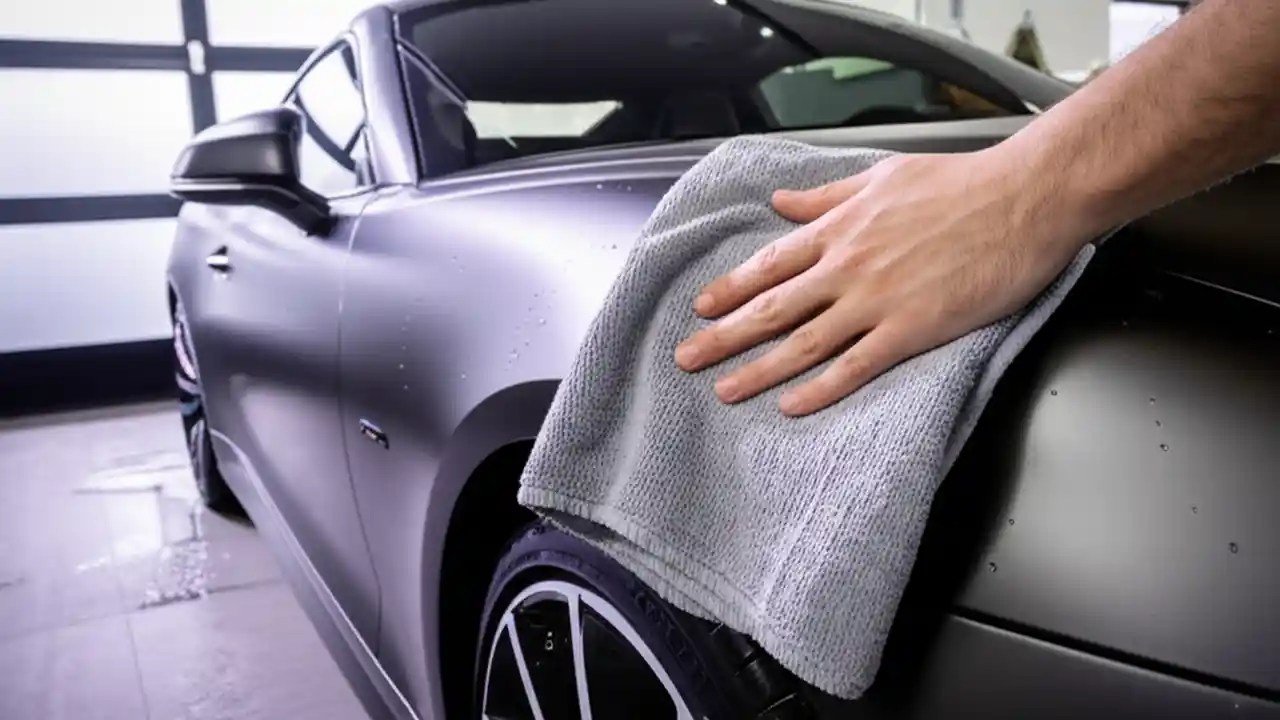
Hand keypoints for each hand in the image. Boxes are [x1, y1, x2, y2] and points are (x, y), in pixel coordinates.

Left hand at [673, 148, 1090, 415]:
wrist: (1025, 196)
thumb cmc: (961, 182)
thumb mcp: (882, 176)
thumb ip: (827, 195)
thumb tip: (782, 202)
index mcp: (841, 229)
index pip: (770, 264)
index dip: (731, 290)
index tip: (701, 309)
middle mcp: (847, 266)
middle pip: (772, 308)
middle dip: (724, 336)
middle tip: (687, 358)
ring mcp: (876, 300)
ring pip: (803, 342)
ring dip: (759, 370)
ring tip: (724, 391)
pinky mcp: (911, 328)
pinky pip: (855, 365)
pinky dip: (820, 388)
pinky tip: (791, 406)